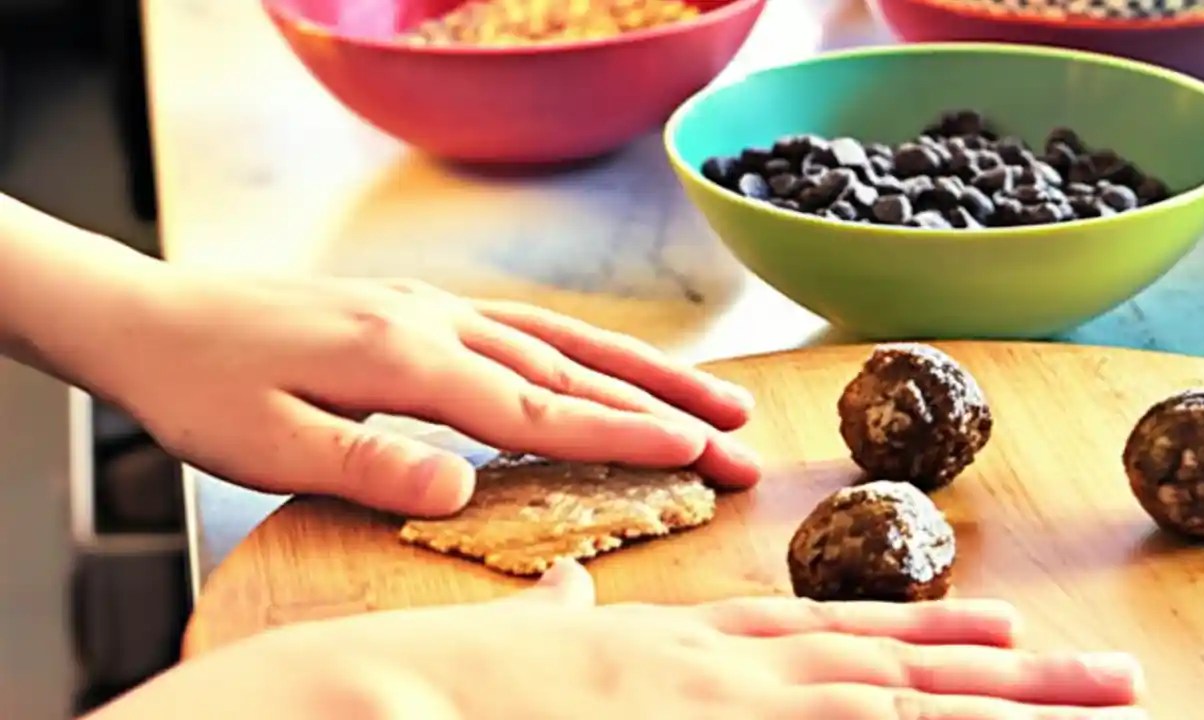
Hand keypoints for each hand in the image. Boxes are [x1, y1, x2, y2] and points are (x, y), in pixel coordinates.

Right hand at [89, 562, 1144, 719]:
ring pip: (877, 694)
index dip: (905, 634)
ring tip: (1084, 690)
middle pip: (874, 659)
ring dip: (984, 698)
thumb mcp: (524, 647)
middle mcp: (706, 663)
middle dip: (989, 669)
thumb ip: (564, 614)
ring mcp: (704, 700)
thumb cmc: (440, 686)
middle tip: (1092, 670)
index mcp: (670, 643)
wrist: (372, 694)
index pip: (812, 633)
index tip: (983, 631)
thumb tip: (574, 591)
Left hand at [95, 272, 759, 516]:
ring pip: (562, 340)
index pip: (537, 411)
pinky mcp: (421, 307)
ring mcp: (433, 307)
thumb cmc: (204, 388)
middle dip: (665, 410)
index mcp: (405, 359)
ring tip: (718, 399)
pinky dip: (586, 347)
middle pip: (572, 372)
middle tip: (742, 442)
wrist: (155, 316)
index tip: (697, 456)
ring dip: (646, 370)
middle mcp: (436, 322)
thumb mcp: (265, 444)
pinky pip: (526, 325)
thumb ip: (367, 465)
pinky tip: (612, 364)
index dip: (622, 437)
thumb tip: (459, 491)